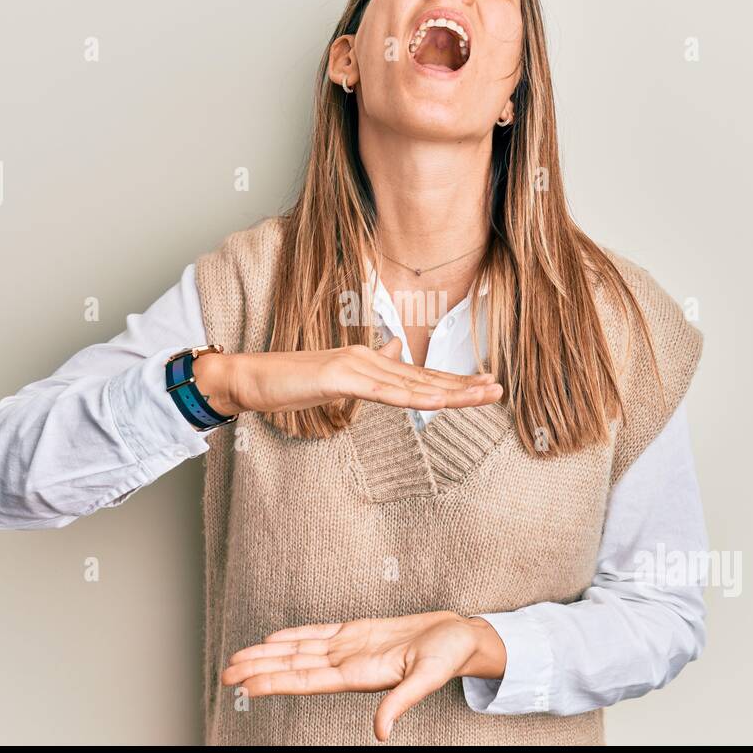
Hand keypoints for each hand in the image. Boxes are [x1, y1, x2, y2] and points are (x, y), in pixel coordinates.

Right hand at [193, 337, 502, 416]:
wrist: (252, 378)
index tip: (485, 385)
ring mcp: (356, 365)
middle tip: (500, 389)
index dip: (454, 381)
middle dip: (464, 385)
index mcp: (370, 361)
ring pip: (412, 382)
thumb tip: (394, 352)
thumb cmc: (290, 381)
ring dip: (450, 390)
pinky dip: (413, 395)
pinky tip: (437, 400)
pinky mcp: (341, 375)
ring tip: (482, 395)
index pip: (419, 375)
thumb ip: (368, 370)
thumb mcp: (336, 378)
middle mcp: (369, 357)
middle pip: (424, 376)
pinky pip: (384, 390)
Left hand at [220, 610, 507, 741]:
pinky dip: (294, 636)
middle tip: (225, 673)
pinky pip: (318, 634)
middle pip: (293, 667)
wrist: (460, 636)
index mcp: (359, 675)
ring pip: (299, 651)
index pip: (306, 680)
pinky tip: (274, 639)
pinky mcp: (357, 632)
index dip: (275, 682)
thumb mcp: (427, 678)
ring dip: (268, 654)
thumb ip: (402, 703)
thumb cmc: (448, 655)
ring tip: (238, 658)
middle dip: (259, 670)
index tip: (246, 686)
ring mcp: (350, 648)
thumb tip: (382, 732)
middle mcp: (347, 664)